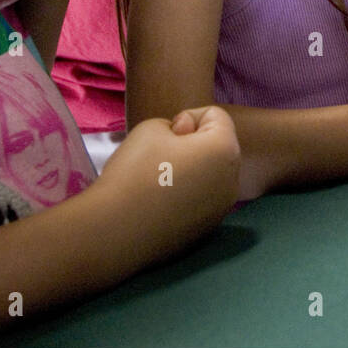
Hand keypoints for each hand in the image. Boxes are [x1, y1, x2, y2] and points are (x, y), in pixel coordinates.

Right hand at [96, 106, 240, 263]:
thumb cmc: (135, 171)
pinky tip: (160, 203)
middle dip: (193, 143)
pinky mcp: (207, 230)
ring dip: (192, 169)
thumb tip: (187, 142)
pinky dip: (187, 194)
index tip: (166, 136)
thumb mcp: (152, 127)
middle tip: (161, 156)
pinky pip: (202, 199)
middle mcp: (233, 181)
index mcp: (226, 151)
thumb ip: (177, 124)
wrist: (115, 231)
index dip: (187, 117)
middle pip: (217, 146)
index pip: (216, 115)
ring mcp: (222, 209)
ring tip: (159, 181)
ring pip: (211, 174)